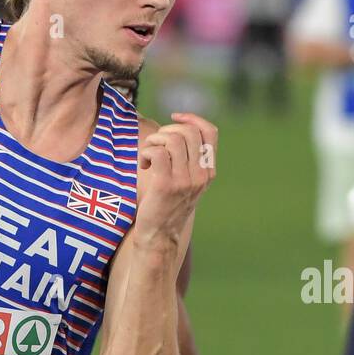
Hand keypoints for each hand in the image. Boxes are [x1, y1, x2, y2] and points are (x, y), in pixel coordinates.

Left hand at [134, 112, 216, 245]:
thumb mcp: (185, 182)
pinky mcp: (166, 185)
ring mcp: (185, 181)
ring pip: (172, 139)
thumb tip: (175, 129)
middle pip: (188, 132)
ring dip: (154, 141)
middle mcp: (201, 175)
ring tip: (147, 156)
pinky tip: (143, 164)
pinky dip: (146, 152)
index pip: (210, 132)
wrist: (158, 237)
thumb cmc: (165, 206)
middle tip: (154, 145)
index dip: (192, 118)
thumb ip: (188, 160)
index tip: (173, 117)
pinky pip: (158, 152)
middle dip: (166, 130)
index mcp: (208, 171)